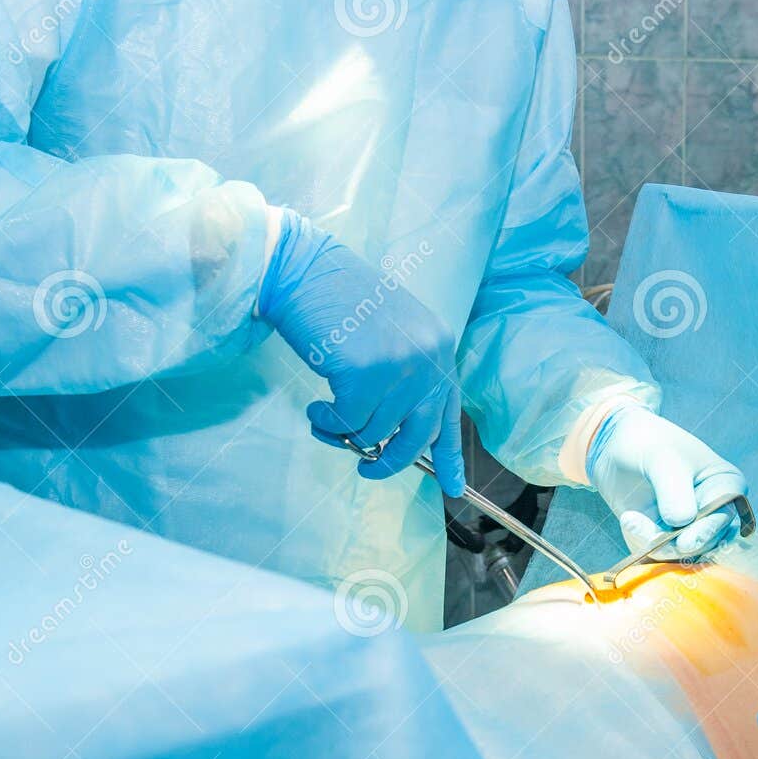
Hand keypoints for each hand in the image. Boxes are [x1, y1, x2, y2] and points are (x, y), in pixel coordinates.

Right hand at [260, 210, 463, 496]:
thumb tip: (394, 435)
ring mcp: (401, 367)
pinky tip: (316, 405)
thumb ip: (402, 377)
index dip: (449, 456)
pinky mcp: (367, 374)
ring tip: (324, 412)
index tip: (452, 488)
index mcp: (439, 348)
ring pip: (375, 433)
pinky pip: (348, 424)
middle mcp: (429, 358)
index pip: (448, 414)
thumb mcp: (389, 337)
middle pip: (418, 437)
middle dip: (390, 462)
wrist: (305, 270)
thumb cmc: (338, 302)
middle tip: (366, 468)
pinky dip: (327, 422)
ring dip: (344, 432)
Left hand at [585, 406, 745, 558]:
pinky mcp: (667, 540)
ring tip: (630, 519)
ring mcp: (691, 528)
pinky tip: (628, 520)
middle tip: (653, 537)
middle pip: (707, 541)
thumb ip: (674, 489)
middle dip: (678, 542)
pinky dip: (643, 543)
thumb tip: (681, 523)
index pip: (725, 515)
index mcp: (726, 486)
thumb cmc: (646, 444)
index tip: (684, 541)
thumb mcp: (662, 458)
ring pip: (681, 553)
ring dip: (655, 542)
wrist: (614, 447)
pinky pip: (659, 555)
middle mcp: (715, 511)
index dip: (706, 530)